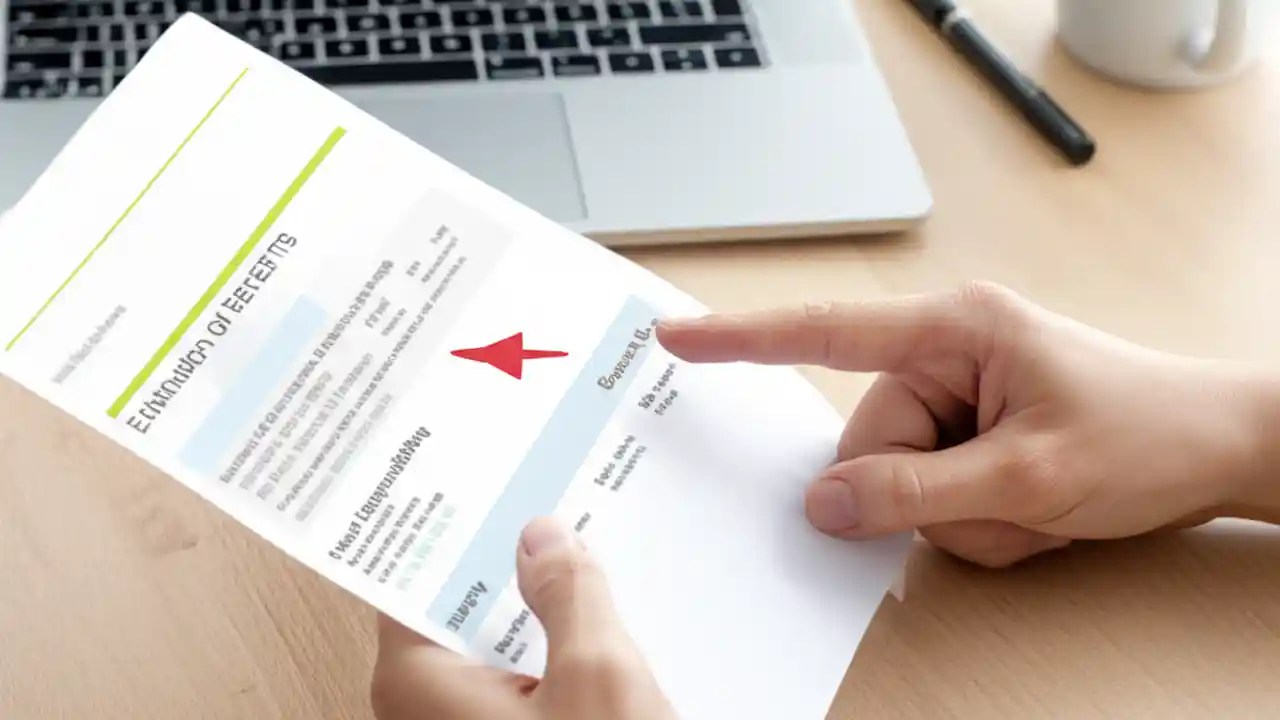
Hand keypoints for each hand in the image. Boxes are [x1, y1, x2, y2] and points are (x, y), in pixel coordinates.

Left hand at [371, 518, 674, 719]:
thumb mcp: (599, 678)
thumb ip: (570, 593)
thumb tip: (545, 538)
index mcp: (416, 680)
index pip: (409, 571)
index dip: (446, 519)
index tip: (471, 471)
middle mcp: (424, 710)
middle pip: (456, 605)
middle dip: (508, 557)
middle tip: (547, 499)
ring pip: (496, 644)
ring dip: (541, 605)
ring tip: (584, 548)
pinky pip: (522, 682)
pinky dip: (555, 649)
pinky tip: (598, 619)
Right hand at [658, 282, 1279, 567]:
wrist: (1220, 447)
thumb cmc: (1148, 430)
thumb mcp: (1028, 474)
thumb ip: (916, 491)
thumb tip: (825, 504)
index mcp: (954, 331)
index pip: (826, 333)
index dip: (743, 338)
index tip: (678, 336)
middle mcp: (946, 356)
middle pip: (869, 447)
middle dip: (924, 495)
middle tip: (1000, 498)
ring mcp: (958, 399)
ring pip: (899, 486)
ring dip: (960, 516)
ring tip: (1032, 501)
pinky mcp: (970, 436)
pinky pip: (930, 499)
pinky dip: (976, 523)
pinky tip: (1030, 508)